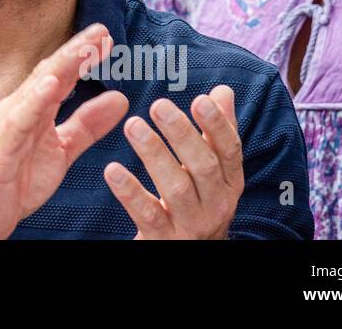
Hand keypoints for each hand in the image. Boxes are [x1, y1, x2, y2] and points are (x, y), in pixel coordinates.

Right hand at [0, 24, 128, 238]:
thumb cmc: (15, 180)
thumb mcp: (62, 151)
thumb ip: (88, 125)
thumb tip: (119, 99)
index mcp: (34, 109)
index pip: (61, 74)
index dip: (83, 55)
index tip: (107, 36)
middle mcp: (20, 109)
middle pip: (50, 73)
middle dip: (75, 51)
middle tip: (101, 31)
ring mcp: (8, 125)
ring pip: (36, 89)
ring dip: (60, 67)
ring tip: (82, 49)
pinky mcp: (1, 146)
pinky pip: (20, 120)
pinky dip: (35, 100)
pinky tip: (52, 84)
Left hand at [103, 84, 243, 238]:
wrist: (188, 250)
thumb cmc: (199, 200)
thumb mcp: (213, 170)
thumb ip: (216, 132)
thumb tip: (223, 92)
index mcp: (228, 180)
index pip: (229, 149)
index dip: (217, 125)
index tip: (200, 99)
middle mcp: (215, 202)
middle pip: (202, 165)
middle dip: (182, 134)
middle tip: (158, 105)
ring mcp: (190, 222)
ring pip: (175, 187)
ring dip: (154, 154)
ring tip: (133, 126)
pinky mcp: (164, 237)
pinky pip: (147, 214)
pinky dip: (130, 192)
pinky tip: (112, 171)